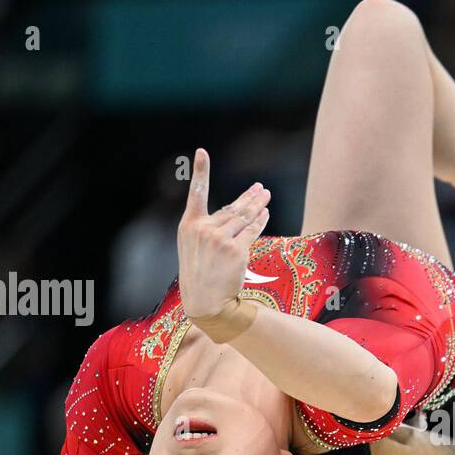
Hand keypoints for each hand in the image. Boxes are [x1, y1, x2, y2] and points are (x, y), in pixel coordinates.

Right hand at [177, 148, 271, 319]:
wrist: (205, 301)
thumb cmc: (200, 274)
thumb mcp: (194, 247)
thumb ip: (210, 227)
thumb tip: (236, 211)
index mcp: (189, 226)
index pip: (195, 193)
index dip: (200, 172)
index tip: (201, 152)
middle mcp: (203, 229)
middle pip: (231, 208)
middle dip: (248, 197)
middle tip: (260, 187)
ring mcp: (219, 239)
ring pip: (243, 218)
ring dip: (257, 205)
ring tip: (266, 195)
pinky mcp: (236, 250)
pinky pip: (252, 231)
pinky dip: (260, 221)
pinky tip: (265, 213)